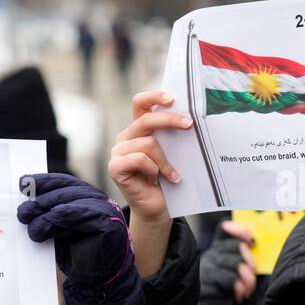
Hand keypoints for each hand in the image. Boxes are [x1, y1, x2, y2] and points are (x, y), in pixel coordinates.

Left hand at [17, 173, 143, 304]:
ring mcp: (106, 212)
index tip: (23, 184)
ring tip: (33, 229)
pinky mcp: (108, 225)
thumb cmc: (79, 256)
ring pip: (71, 202)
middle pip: (66, 190)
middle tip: (23, 213)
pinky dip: (62, 218)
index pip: (65, 182)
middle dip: (41, 200)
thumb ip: (51, 214)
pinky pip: (81, 216)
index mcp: (88, 198)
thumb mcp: (61, 230)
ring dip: (46, 214)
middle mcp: (99, 201)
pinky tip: (48, 223)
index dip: (43, 181)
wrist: (100, 282)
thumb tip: (26, 202)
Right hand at [107, 90, 191, 223]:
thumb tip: (190, 120)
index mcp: (139, 129)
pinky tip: (159, 180)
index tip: (172, 98)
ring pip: (147, 143)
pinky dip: (153, 169)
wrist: (158, 207)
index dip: (154, 96)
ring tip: (173, 175)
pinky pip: (139, 158)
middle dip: (170, 120)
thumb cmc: (167, 179)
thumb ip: (173, 136)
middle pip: (146, 120)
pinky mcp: (114, 167)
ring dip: (165, 160)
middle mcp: (126, 137)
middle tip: (190, 125)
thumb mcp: (173, 153)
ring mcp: (118, 152)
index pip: (140, 103)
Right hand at [197, 221, 258, 304]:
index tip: (251, 239)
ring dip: (247, 278)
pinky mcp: (206, 285)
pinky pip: (228, 281)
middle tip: (253, 273)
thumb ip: (249, 255)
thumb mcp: (246, 271)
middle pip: (234, 247)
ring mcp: (206, 271)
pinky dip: (239, 288)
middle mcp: (211, 256)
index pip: (225, 231)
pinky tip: (239, 295)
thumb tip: (253, 240)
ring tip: (247, 289)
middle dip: (249, 260)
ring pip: (233, 264)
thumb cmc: (238, 291)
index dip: (238, 230)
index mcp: (221, 249)